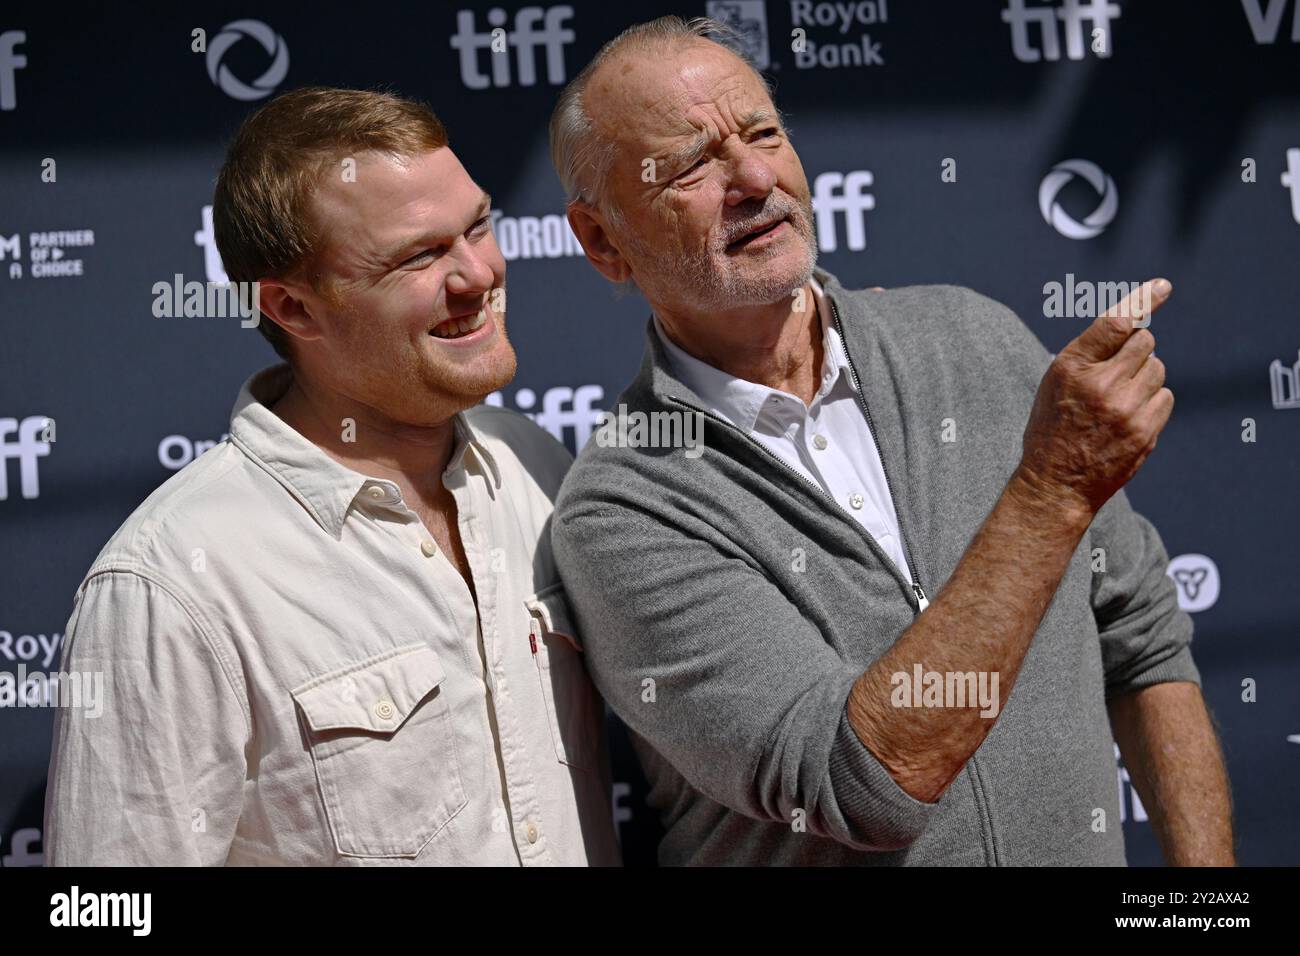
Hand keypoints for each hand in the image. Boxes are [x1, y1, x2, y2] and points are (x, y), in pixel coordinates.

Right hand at [1018, 278, 1174, 516]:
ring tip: (1118, 400)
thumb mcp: (1055, 383)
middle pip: (1145, 342)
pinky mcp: (1145, 431)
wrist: (1055, 483)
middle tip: (1116, 372)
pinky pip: (1165, 396)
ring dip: (1144, 377)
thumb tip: (1136, 327)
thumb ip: (1090, 354)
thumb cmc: (1052, 427)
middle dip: (1135, 351)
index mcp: (1071, 367)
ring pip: (1157, 369)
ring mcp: (1126, 409)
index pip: (1116, 322)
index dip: (1143, 300)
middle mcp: (1100, 384)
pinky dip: (1152, 401)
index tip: (1163, 286)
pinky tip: (1129, 417)